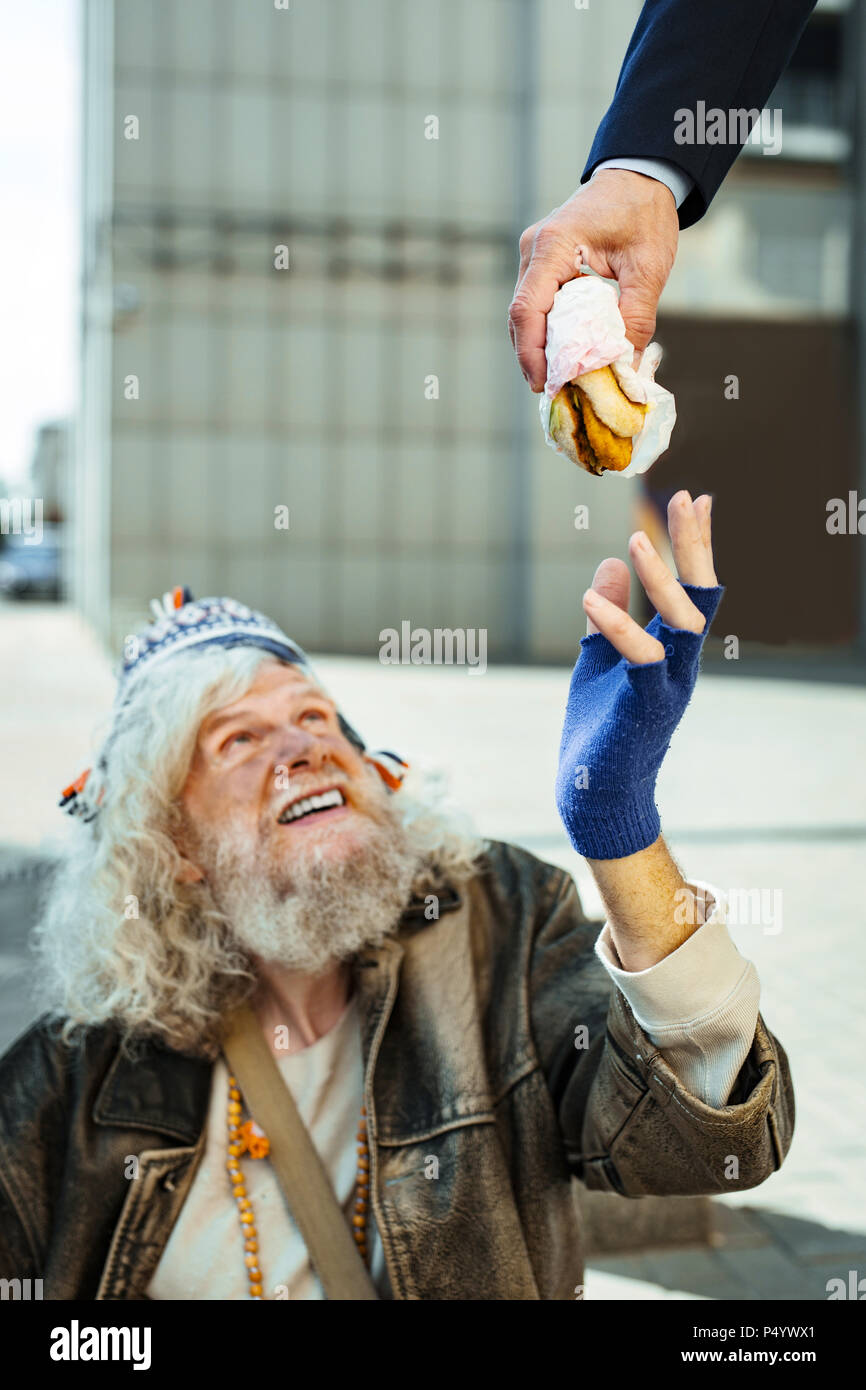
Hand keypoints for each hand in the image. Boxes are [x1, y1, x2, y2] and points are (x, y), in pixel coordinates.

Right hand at [508, 169, 678, 390]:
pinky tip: (564, 354)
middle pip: (520, 317)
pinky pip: (537, 305)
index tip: (544, 384)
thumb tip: (625, 367)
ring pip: (525, 315)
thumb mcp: (649, 267)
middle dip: (534, 358)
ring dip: (539, 348)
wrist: (640, 176)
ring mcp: (534, 256)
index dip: (531, 352)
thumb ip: (636, 318)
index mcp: (554, 245)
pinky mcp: (542, 263)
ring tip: (559, 380)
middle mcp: (534, 250)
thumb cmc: (645, 212)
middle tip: (554, 392)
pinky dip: (547, 332)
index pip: (527, 308)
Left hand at [555, 491, 721, 861]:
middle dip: (695, 548)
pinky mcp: (644, 709)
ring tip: (635, 541)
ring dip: (661, 583)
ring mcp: (667, 687)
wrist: (595, 794)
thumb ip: (607, 615)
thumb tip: (606, 565)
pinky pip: (642, 662)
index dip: (695, 545)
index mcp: (672, 650)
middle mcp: (680, 664)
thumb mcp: (598, 659)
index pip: (693, 589)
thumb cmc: (600, 728)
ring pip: (683, 626)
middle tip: (689, 501)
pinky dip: (619, 629)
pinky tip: (591, 601)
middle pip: (701, 597)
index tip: (695, 498)